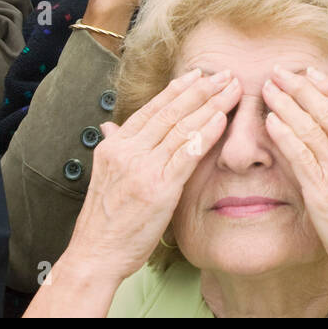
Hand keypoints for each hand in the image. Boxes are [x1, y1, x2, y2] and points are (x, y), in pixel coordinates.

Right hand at [65, 68, 241, 283]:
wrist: (95, 254)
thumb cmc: (105, 220)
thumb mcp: (103, 175)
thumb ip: (114, 147)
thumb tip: (111, 126)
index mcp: (114, 146)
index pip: (151, 109)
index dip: (177, 89)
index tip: (198, 74)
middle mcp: (127, 151)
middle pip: (170, 112)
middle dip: (201, 89)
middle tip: (225, 74)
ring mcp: (142, 169)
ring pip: (181, 128)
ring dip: (211, 104)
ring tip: (232, 89)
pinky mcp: (158, 188)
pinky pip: (186, 154)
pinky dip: (205, 134)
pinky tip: (222, 119)